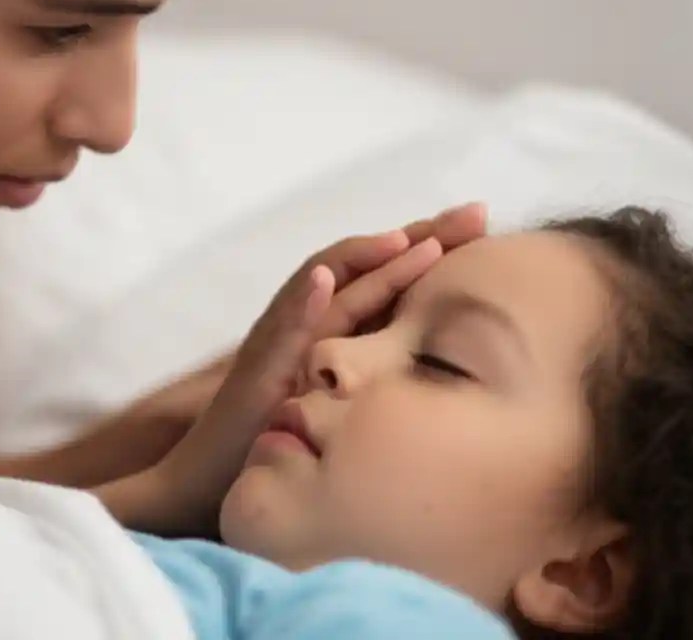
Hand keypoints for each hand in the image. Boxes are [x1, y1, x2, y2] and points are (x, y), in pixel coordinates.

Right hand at [95, 202, 486, 533]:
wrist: (211, 478)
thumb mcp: (345, 399)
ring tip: (403, 238)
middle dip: (417, 235)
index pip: (385, 274)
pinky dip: (302, 302)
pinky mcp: (256, 371)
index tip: (480, 223)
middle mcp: (307, 323)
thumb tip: (445, 366)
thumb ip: (380, 373)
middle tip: (473, 214)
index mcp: (333, 327)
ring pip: (323, 285)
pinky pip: (280, 332)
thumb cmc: (279, 440)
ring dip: (363, 257)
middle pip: (363, 265)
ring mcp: (280, 342)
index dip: (430, 245)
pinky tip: (324, 283)